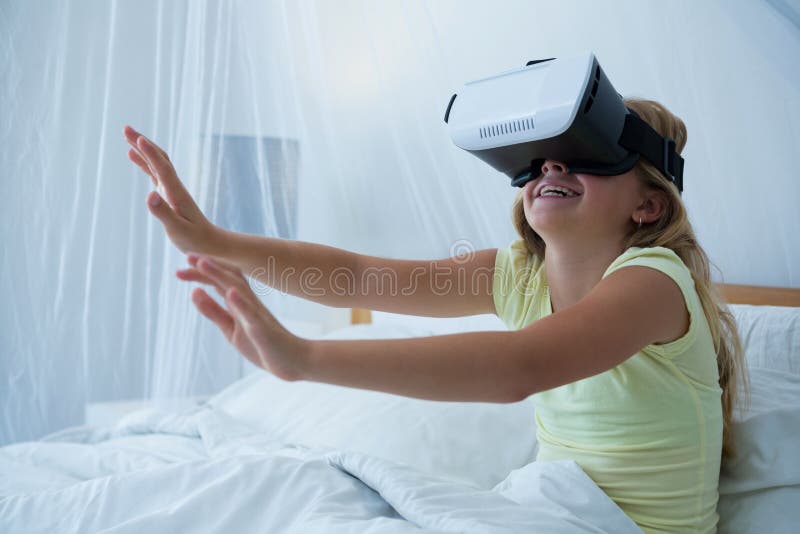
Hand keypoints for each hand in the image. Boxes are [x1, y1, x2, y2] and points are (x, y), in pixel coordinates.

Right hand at [124, 125, 218, 253]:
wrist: (209, 242)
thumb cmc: (194, 238)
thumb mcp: (177, 229)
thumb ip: (163, 212)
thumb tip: (150, 195)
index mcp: (176, 193)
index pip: (162, 169)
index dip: (150, 154)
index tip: (137, 139)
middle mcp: (174, 187)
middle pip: (159, 159)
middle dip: (142, 143)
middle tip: (126, 128)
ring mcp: (171, 189)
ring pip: (156, 163)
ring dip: (142, 148)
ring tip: (127, 135)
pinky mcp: (168, 193)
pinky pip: (154, 172)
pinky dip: (143, 161)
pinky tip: (133, 156)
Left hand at [177, 253, 307, 381]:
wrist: (294, 361)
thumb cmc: (262, 345)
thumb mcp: (230, 328)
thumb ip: (213, 311)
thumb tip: (193, 291)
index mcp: (241, 303)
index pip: (221, 282)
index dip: (204, 272)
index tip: (185, 261)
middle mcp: (250, 304)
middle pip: (229, 280)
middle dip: (210, 267)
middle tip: (189, 254)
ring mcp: (257, 315)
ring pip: (239, 290)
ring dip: (221, 276)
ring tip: (205, 262)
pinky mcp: (264, 330)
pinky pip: (252, 315)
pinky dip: (241, 303)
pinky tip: (231, 293)